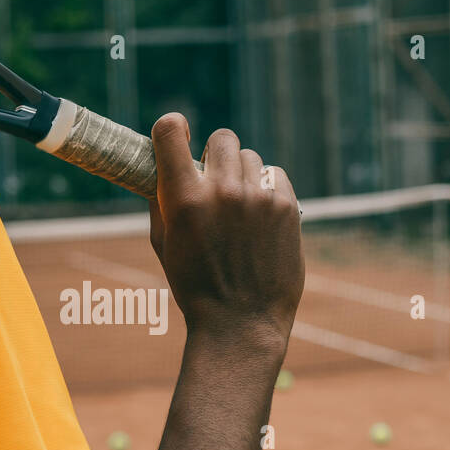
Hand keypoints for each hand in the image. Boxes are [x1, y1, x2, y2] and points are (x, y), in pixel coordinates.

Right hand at [147, 113, 303, 346]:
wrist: (241, 322)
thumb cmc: (194, 283)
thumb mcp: (163, 241)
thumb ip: (161, 197)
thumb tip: (161, 163)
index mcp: (183, 199)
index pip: (169, 132)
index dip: (171, 127)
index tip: (175, 131)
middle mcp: (222, 192)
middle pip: (220, 138)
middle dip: (214, 154)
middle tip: (213, 177)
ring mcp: (258, 198)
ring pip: (250, 156)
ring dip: (241, 171)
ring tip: (238, 202)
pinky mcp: (288, 207)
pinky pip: (274, 174)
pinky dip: (266, 186)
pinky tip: (259, 212)